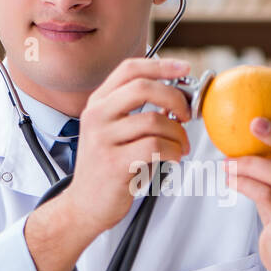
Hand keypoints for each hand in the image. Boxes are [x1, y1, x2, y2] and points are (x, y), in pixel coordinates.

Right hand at [68, 57, 193, 233]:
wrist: (84, 205)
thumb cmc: (106, 169)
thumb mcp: (113, 131)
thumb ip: (137, 111)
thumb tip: (177, 97)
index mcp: (98, 103)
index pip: (130, 69)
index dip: (161, 66)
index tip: (184, 69)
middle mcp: (97, 116)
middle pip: (144, 87)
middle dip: (175, 99)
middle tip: (186, 115)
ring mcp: (102, 139)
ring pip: (155, 121)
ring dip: (178, 135)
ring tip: (179, 147)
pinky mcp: (114, 163)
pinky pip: (156, 147)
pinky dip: (173, 151)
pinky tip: (172, 158)